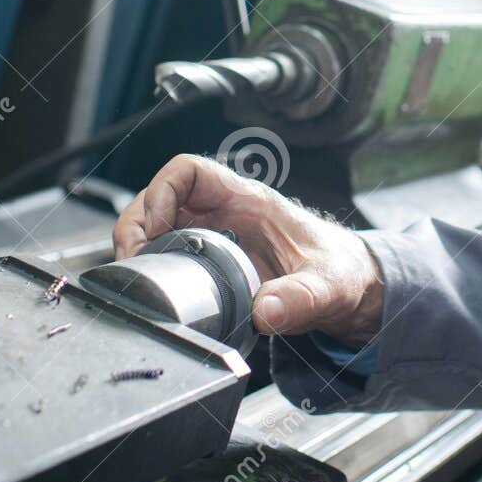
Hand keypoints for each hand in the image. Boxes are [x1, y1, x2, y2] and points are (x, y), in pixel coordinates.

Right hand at [112, 154, 384, 346]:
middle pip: (160, 198)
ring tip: (134, 276)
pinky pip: (169, 251)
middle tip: (131, 263)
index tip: (151, 230)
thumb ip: (300, 299)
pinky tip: (152, 288)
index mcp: (249, 202)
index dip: (160, 191)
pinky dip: (152, 265)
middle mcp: (225, 212)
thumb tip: (265, 310)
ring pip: (158, 224)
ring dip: (139, 244)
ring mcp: (215, 234)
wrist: (351, 287)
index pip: (189, 171)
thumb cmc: (341, 272)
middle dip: (136, 223)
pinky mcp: (212, 259)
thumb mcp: (327, 287)